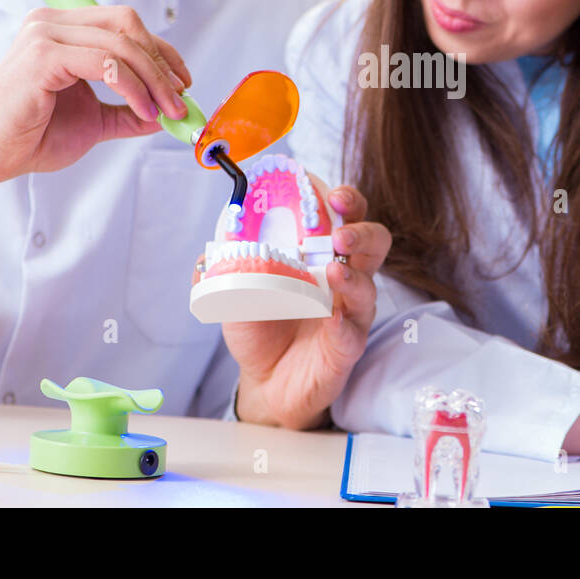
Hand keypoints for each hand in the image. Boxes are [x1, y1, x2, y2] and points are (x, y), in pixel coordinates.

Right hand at [0, 5, 190, 222]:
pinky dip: (133, 87)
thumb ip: (128, 111)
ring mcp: (44, 35)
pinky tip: (144, 110)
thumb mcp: (94, 120)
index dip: (160, 50)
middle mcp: (51, 23)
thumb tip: (167, 112)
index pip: (124, 24)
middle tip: (179, 97)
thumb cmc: (30, 136)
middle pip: (127, 25)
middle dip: (161, 62)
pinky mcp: (42, 56)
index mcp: (61, 29)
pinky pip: (106, 64)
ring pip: (121, 45)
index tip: (182, 80)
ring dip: (153, 80)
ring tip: (166, 111)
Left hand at [221, 181, 390, 429]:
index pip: (347, 216)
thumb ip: (224, 270)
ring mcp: (350, 312)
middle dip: (362, 231)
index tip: (332, 196)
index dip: (347, 200)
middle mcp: (345, 277)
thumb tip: (204, 255)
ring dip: (353, 275)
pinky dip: (343, 322)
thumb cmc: (260, 327)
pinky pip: (353, 332)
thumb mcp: (236, 293)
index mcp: (321, 254)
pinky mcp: (347, 346)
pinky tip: (332, 317)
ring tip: (333, 270)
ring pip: (368, 287)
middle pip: (375, 243)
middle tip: (339, 234)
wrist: (265, 382)